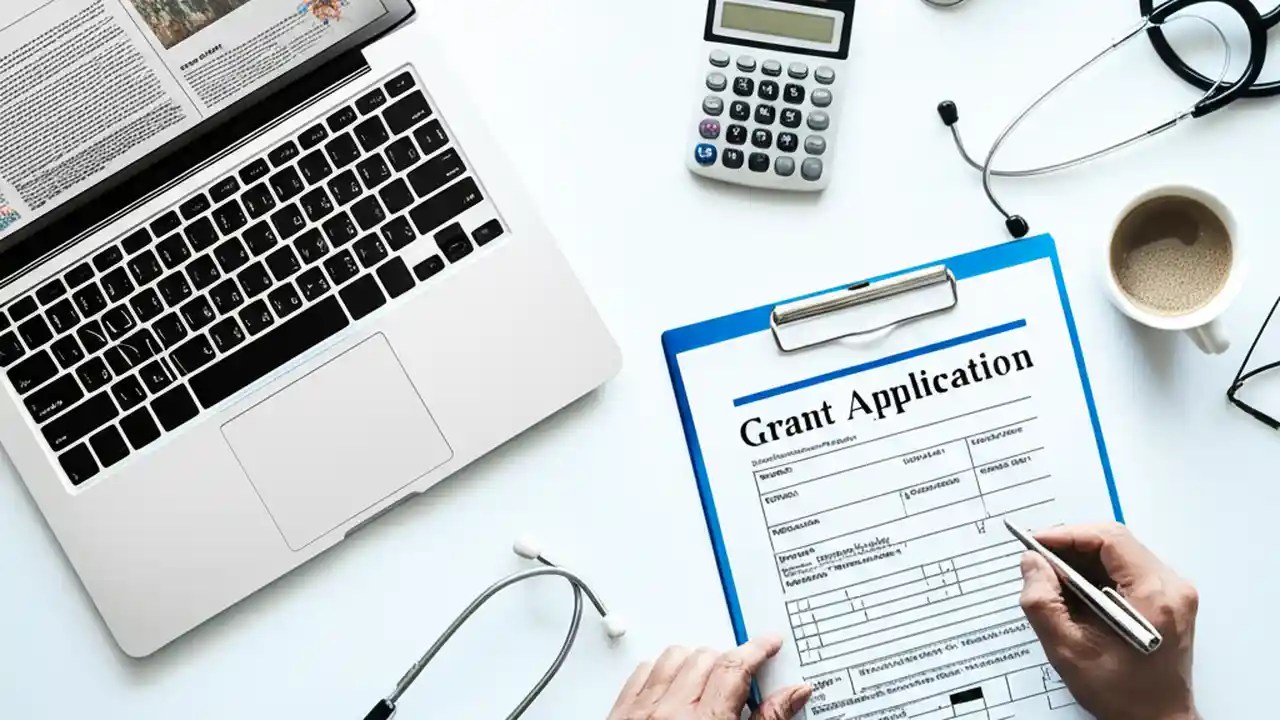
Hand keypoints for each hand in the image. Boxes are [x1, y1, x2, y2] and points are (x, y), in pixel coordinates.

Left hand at [608, 636, 810, 719]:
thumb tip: (794, 694)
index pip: (736, 666)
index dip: (757, 649)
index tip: (769, 644)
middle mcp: (670, 712)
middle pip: (707, 657)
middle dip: (729, 661)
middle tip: (743, 679)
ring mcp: (642, 712)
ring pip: (674, 657)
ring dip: (695, 662)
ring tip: (709, 682)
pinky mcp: (620, 714)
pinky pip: (644, 672)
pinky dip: (662, 672)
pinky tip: (673, 689)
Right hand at [1018, 523, 1198, 719]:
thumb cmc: (1121, 695)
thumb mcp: (1069, 651)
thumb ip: (1043, 603)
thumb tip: (1032, 562)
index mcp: (1153, 596)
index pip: (1110, 540)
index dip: (1068, 535)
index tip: (1035, 543)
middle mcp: (1172, 587)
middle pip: (1116, 542)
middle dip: (1072, 545)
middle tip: (1038, 559)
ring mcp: (1173, 592)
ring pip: (1120, 554)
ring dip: (1083, 558)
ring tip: (1053, 575)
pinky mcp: (1167, 599)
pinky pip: (1128, 570)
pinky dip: (1097, 572)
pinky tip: (1076, 589)